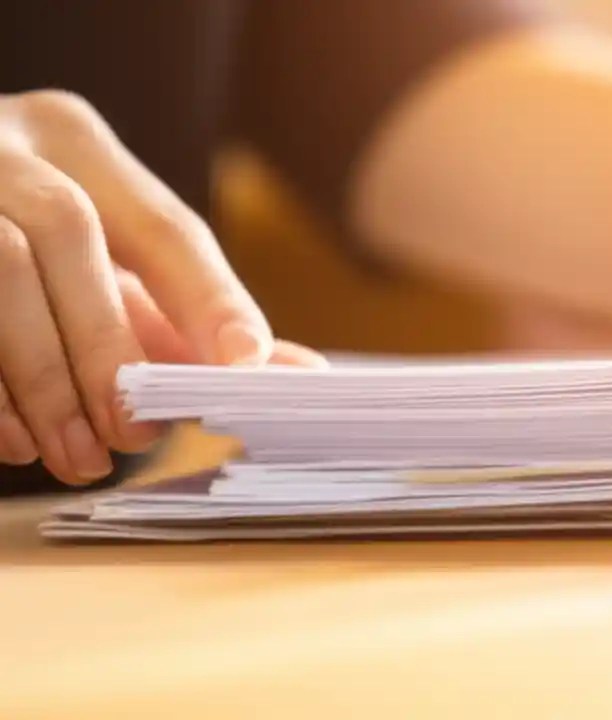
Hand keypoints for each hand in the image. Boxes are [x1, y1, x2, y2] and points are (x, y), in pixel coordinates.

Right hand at [0, 90, 321, 484]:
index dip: (209, 297)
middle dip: (107, 344)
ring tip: (76, 456)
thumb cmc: (31, 255)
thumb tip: (297, 375)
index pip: (165, 223)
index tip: (245, 365)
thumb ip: (186, 316)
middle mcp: (6, 144)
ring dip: (42, 378)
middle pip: (68, 231)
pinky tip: (14, 442)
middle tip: (134, 436)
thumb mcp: (105, 270)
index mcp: (73, 141)